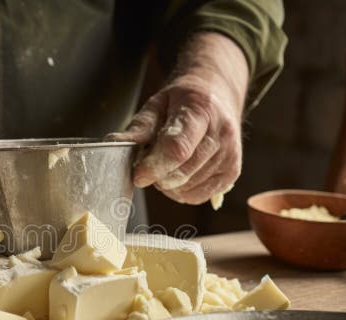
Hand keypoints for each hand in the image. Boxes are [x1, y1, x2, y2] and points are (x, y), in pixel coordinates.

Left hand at [108, 33, 247, 204]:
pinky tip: (178, 175)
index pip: (178, 148)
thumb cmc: (182, 102)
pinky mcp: (233, 172)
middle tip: (149, 164)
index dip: (154, 166)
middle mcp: (222, 133)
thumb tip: (113, 143)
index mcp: (201, 110)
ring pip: (188, 187)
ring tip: (166, 165)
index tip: (138, 175)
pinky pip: (198, 196)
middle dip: (158, 176)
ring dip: (168, 184)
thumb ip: (138, 128)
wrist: (216, 96)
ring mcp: (230, 154)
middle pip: (183, 172)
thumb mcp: (157, 105)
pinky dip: (182, 192)